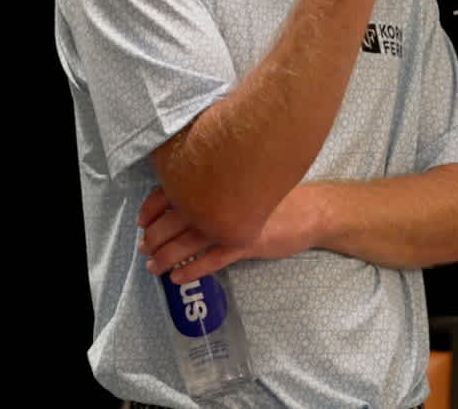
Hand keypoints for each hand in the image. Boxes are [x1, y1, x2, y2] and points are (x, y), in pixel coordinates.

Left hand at [138, 185, 318, 282]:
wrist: (314, 209)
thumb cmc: (279, 197)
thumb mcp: (248, 185)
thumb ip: (220, 188)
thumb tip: (187, 199)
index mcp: (221, 180)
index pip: (177, 190)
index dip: (153, 207)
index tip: (143, 220)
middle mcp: (225, 197)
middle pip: (177, 217)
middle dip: (155, 235)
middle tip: (144, 247)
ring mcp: (235, 220)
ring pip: (190, 240)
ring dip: (166, 255)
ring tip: (153, 266)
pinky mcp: (247, 241)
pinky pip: (213, 258)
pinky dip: (193, 268)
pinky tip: (179, 277)